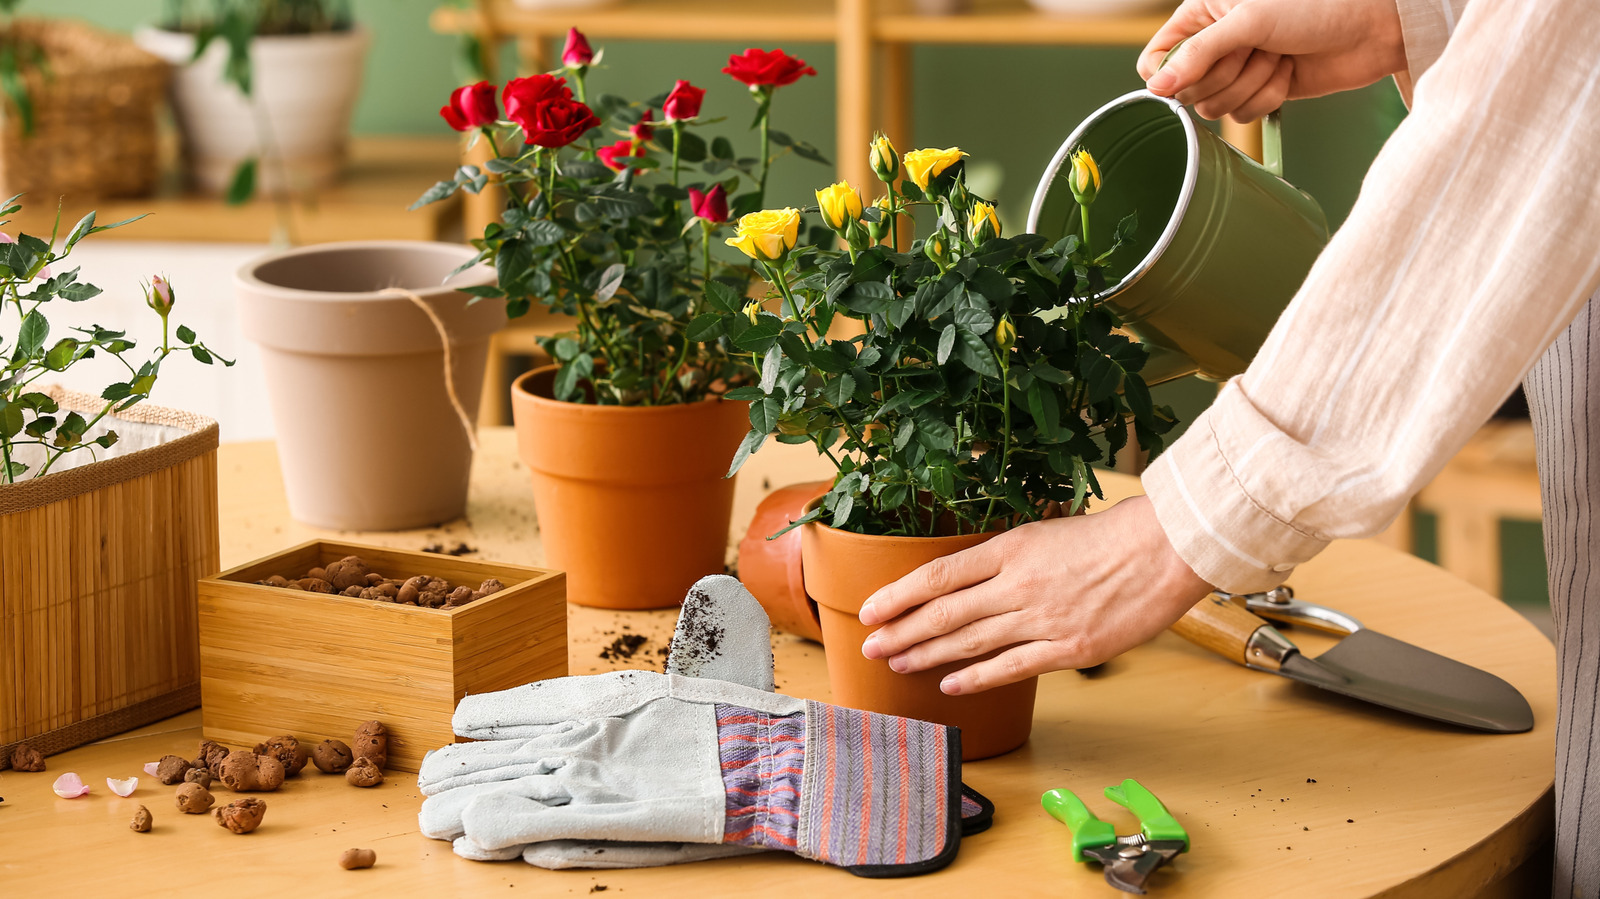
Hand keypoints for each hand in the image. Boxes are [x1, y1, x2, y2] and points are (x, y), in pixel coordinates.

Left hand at [857, 496, 1212, 694]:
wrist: (1164, 550)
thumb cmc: (1110, 537)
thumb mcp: (1046, 532)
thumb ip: (1008, 558)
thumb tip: (969, 579)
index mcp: (1010, 549)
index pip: (938, 574)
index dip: (899, 595)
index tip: (871, 610)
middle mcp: (1018, 584)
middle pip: (944, 612)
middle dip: (901, 630)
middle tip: (869, 646)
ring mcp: (1042, 619)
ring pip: (969, 642)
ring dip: (927, 655)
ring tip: (897, 664)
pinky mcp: (1068, 649)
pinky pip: (1010, 667)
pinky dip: (975, 678)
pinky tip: (948, 685)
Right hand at [1137, 0, 1407, 121]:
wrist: (1370, 26)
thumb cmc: (1315, 4)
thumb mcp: (1247, 21)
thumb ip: (1197, 54)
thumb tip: (1157, 88)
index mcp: (1200, 15)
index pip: (1155, 59)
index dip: (1168, 74)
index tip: (1190, 71)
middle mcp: (1214, 45)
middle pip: (1187, 90)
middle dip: (1226, 74)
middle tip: (1255, 48)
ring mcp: (1237, 70)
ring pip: (1215, 108)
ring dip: (1252, 84)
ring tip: (1277, 56)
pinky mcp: (1260, 92)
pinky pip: (1243, 116)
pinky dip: (1268, 97)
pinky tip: (1288, 72)